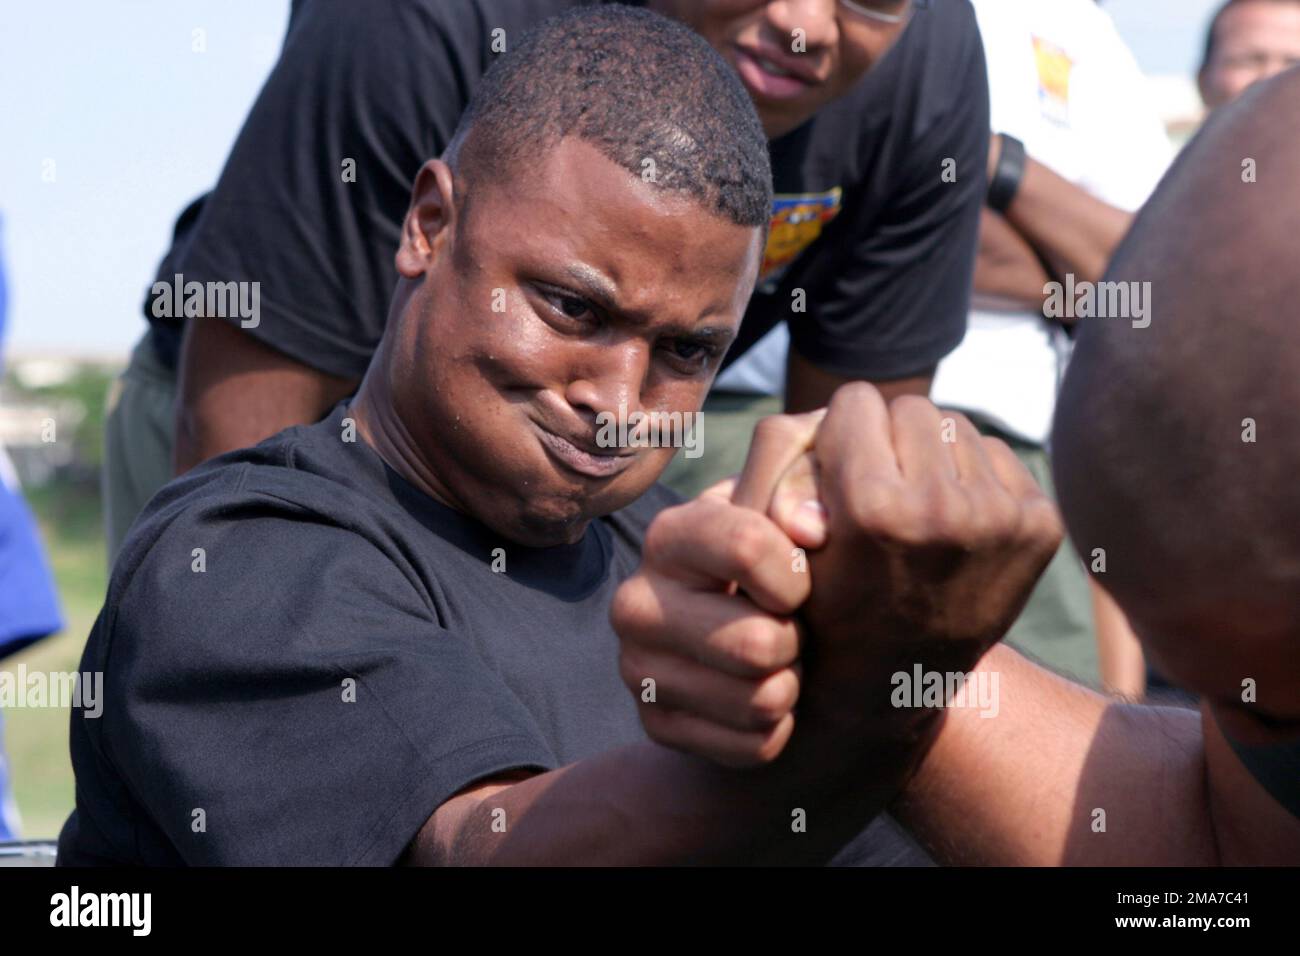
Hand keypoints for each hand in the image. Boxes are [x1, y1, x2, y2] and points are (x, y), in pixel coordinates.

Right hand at [610, 412, 825, 767]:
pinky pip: (752, 746)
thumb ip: (810, 486)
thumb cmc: (788, 557)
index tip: (798, 583)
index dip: (796, 576)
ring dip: (790, 685)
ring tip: (777, 662)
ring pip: (759, 701)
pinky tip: (760, 698)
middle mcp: (636, 601)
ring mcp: (637, 668)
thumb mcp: (799, 504)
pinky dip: (777, 729)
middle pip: (756, 644)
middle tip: (790, 631)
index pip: (748, 548)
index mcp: (670, 534)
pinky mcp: (655, 725)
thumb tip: (809, 529)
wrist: (767, 635)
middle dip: (796, 642)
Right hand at [798, 384, 1062, 733]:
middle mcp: (943, 511)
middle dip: (888, 437)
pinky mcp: (1040, 525)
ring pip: (956, 424)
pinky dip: (970, 475)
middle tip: (878, 488)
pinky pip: (995, 451)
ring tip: (914, 509)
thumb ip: (800, 458)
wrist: (896, 681)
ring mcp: (1001, 519)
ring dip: (930, 455)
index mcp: (873, 509)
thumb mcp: (785, 533)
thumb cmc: (825, 598)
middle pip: (911, 406)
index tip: (837, 469)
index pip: (856, 400)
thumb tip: (851, 410)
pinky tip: (951, 523)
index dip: (840, 433)